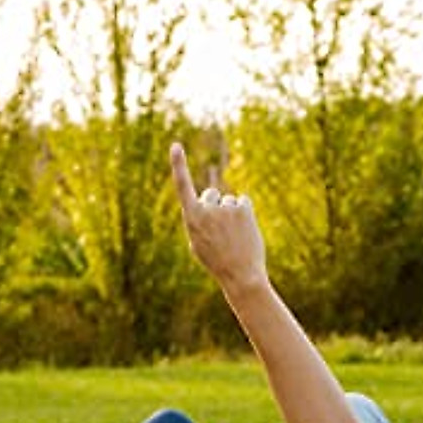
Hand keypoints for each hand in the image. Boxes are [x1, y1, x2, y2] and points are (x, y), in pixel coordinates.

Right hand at [170, 143, 267, 297]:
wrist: (241, 276)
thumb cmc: (217, 262)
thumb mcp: (198, 243)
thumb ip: (198, 220)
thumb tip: (207, 201)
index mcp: (192, 218)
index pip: (183, 186)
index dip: (178, 164)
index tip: (176, 146)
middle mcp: (207, 209)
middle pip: (211, 195)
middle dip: (216, 207)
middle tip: (221, 232)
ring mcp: (225, 208)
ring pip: (229, 201)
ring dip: (232, 215)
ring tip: (235, 237)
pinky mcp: (243, 208)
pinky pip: (243, 202)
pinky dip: (245, 214)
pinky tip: (245, 231)